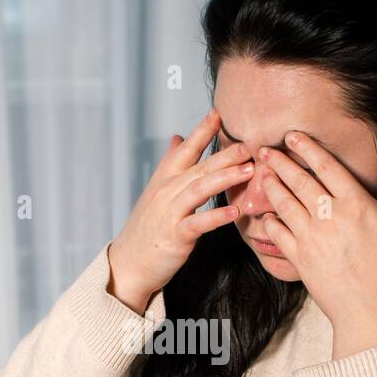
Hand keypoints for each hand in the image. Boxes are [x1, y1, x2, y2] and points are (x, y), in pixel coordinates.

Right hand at [107, 108, 255, 312]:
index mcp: (164, 179)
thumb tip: (178, 138)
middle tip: (248, 145)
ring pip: (200, 189)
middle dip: (224, 154)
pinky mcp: (175, 236)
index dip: (201, 131)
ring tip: (248, 171)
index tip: (218, 114)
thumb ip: (171, 164)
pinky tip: (235, 211)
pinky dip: (217, 216)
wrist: (129, 262)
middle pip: (198, 167)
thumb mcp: (156, 191)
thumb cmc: (147, 228)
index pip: (184, 150)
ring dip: (225, 178)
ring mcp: (170, 213)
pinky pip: (199, 223)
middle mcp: (166, 191)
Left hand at [256, 132, 376, 359]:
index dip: (307, 148)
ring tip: (262, 174)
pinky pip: (277, 233)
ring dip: (271, 186)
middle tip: (265, 149)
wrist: (374, 315)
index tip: (293, 136)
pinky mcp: (299, 258)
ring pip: (284, 203)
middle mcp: (331, 216)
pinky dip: (269, 221)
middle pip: (299, 180)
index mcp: (358, 204)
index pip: (327, 166)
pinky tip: (266, 215)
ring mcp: (312, 237)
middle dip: (280, 161)